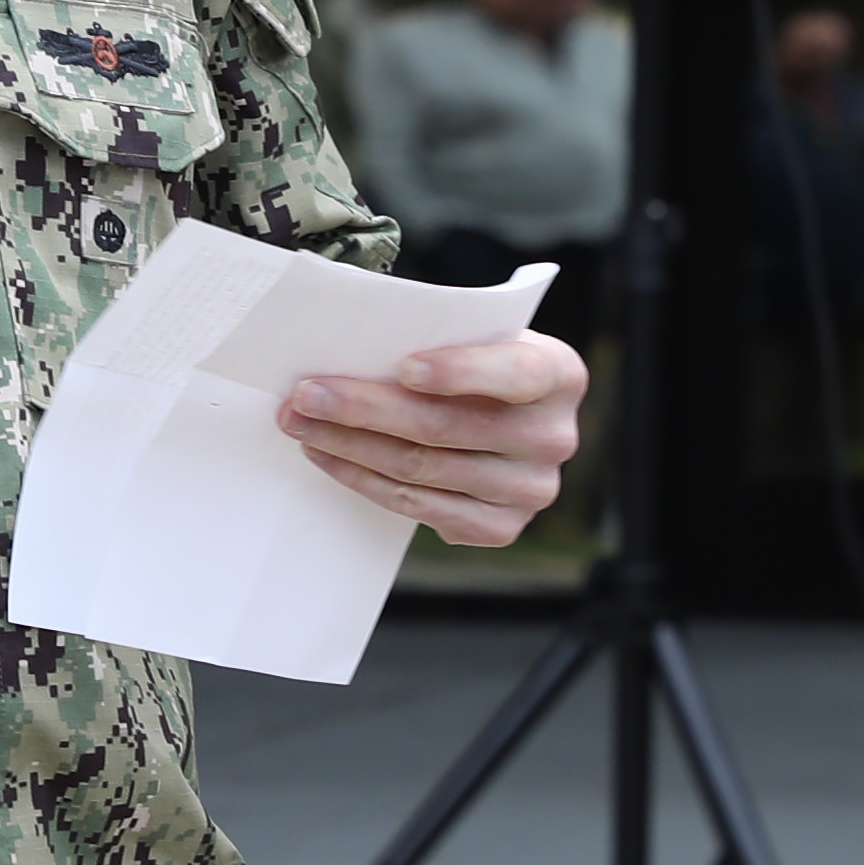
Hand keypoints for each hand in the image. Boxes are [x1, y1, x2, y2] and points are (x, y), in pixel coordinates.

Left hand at [278, 329, 588, 545]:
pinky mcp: (502, 527)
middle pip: (446, 427)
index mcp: (560, 375)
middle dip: (364, 408)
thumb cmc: (481, 363)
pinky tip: (330, 456)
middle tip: (306, 394)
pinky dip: (365, 481)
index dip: (459, 372)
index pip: (514, 373)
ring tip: (302, 423)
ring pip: (422, 469)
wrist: (507, 415)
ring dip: (349, 445)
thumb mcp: (479, 337)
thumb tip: (351, 338)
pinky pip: (419, 507)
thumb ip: (440, 336)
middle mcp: (553, 437)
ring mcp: (531, 490)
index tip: (403, 367)